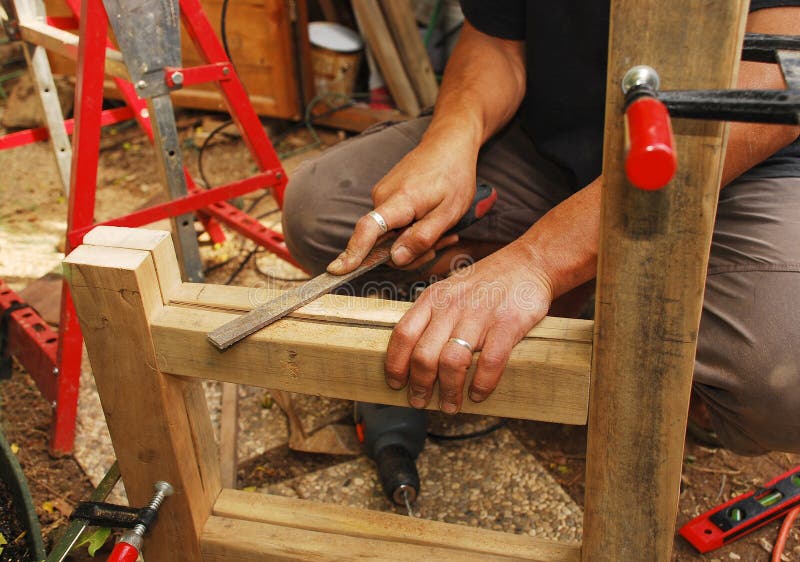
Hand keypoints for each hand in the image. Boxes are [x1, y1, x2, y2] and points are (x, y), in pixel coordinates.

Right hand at [327, 134, 478, 274]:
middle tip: (446, 239)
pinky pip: (393, 225)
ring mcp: (381, 195)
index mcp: (399, 200)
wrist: (449, 143)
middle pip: (383, 242)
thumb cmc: (453, 175)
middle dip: (412, 252)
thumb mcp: (448, 213)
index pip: (368, 229)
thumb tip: (396, 259)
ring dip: (416, 239)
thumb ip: (422, 238)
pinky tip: (433, 220)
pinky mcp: (385, 197)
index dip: (353, 252)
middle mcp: (382, 197)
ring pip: (391, 236)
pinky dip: (412, 229)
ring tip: (444, 227)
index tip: (336, 269)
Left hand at [384, 242, 553, 413]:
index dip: (395, 364)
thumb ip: (432, 317)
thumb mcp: (450, 290)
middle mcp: (452, 306)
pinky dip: (482, 384)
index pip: (403, 334)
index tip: (395, 384)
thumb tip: (414, 357)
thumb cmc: (486, 282)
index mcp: (433, 298)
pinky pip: (490, 361)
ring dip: (449, 391)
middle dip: (419, 385)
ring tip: (451, 405)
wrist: (528, 262)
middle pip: (423, 354)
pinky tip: (479, 394)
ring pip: (453, 361)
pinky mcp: (508, 323)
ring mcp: (480, 314)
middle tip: (420, 402)